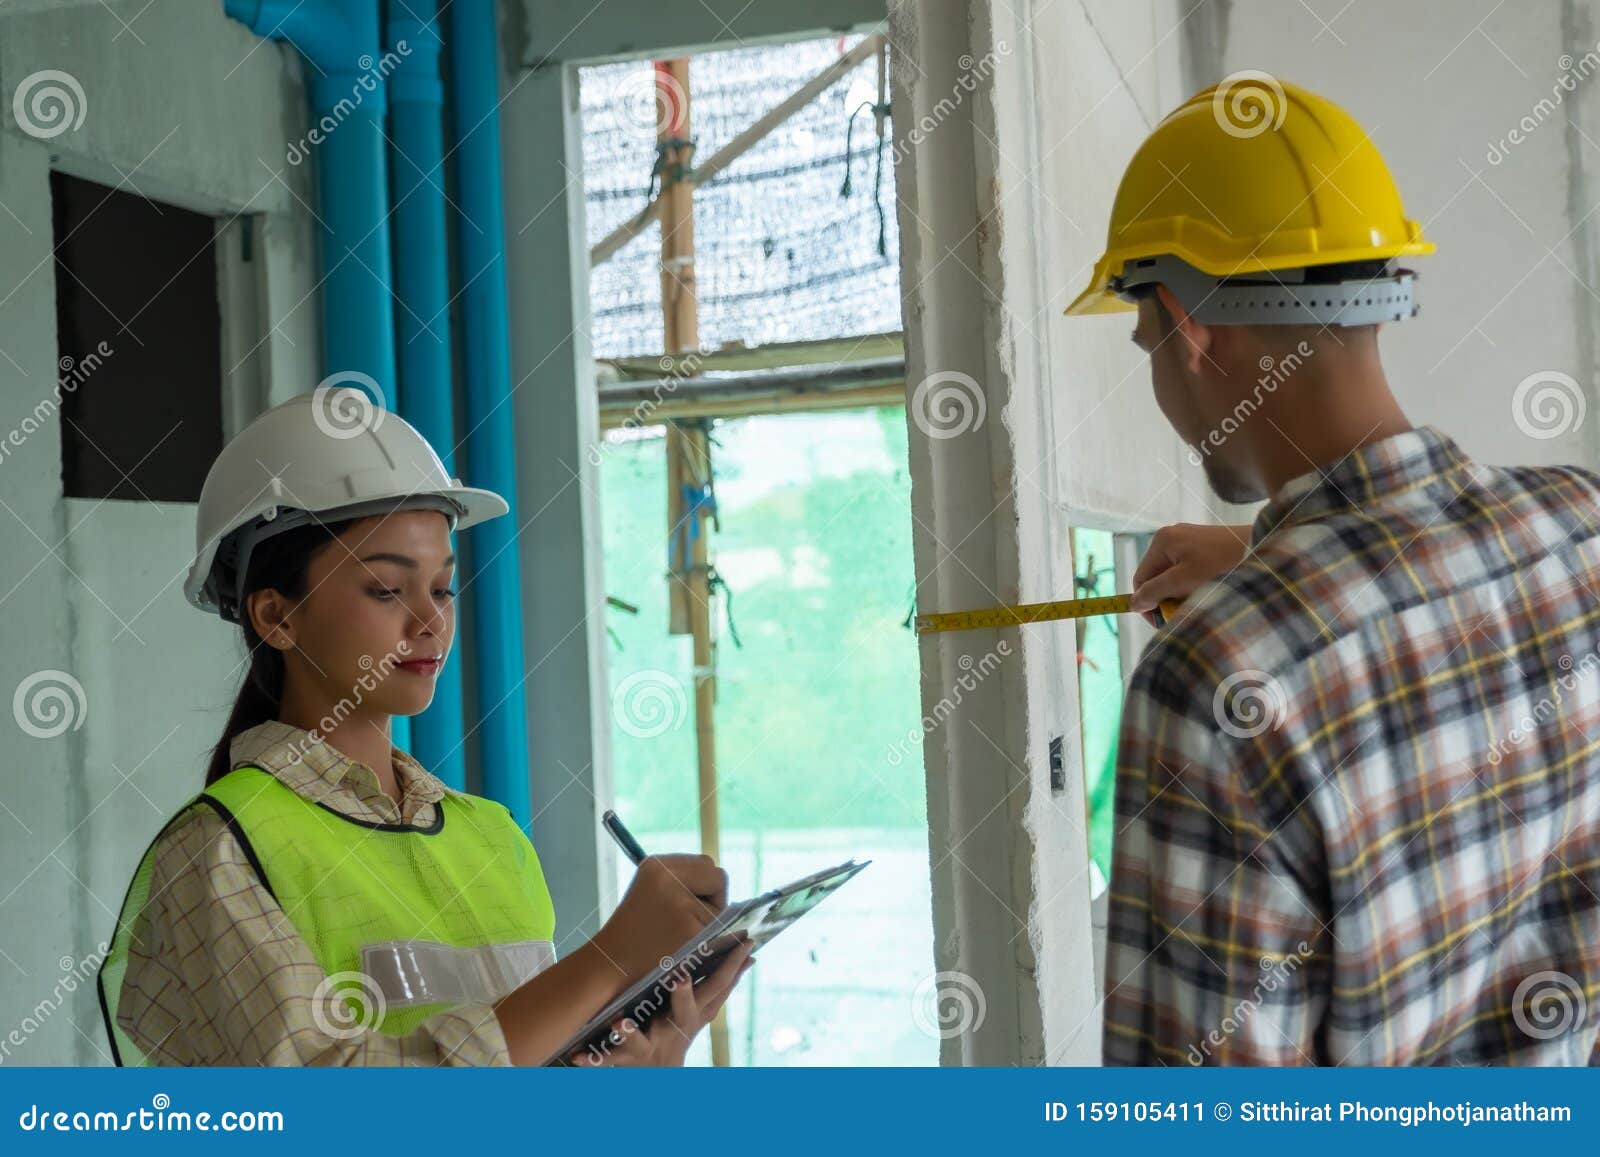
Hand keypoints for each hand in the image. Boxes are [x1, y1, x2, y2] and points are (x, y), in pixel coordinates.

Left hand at [568, 941, 754, 1066]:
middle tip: (679, 977)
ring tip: (620, 1021)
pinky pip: (606, 1063)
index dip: (732, 968)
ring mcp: (650, 1049)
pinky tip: (578, 1056)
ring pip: (641, 1043)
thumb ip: (720, 986)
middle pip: (684, 1015)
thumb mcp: (701, 1011)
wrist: (657, 1082)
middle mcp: (674, 1033)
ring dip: (630, 1032)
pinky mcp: (625, 1064)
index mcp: (693, 1016)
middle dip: (683, 997)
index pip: (717, 989)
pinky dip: (593, 1061)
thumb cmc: (677, 1034)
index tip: (745, 945)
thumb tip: (751, 955)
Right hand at [589, 854, 727, 988]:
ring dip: (712, 922)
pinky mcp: (690, 929)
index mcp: (656, 864)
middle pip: (718, 877)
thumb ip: (683, 879)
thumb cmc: (635, 931)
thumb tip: (719, 879)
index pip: (705, 863)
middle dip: (715, 898)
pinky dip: (709, 941)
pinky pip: (718, 930)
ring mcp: (680, 903)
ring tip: (681, 935)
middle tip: (692, 919)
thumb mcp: (651, 890)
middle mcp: (668, 877)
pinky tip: (684, 948)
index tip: (689, 902)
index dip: (705, 885)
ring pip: (721, 906)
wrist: (611, 965)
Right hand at [1130, 523, 1253, 625]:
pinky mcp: (1206, 546)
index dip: (1147, 604)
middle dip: (1167, 599)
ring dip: (1182, 595)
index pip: (1141, 579)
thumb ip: (1154, 592)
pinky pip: (1189, 571)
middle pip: (1157, 578)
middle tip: (1184, 614)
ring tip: (1200, 603)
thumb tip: (1134, 603)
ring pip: (1174, 577)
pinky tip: (1209, 592)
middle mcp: (1172, 536)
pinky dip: (1195, 586)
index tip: (1162, 623)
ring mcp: (1190, 540)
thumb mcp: (1184, 581)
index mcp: (1162, 541)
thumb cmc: (1224, 565)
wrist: (1266, 550)